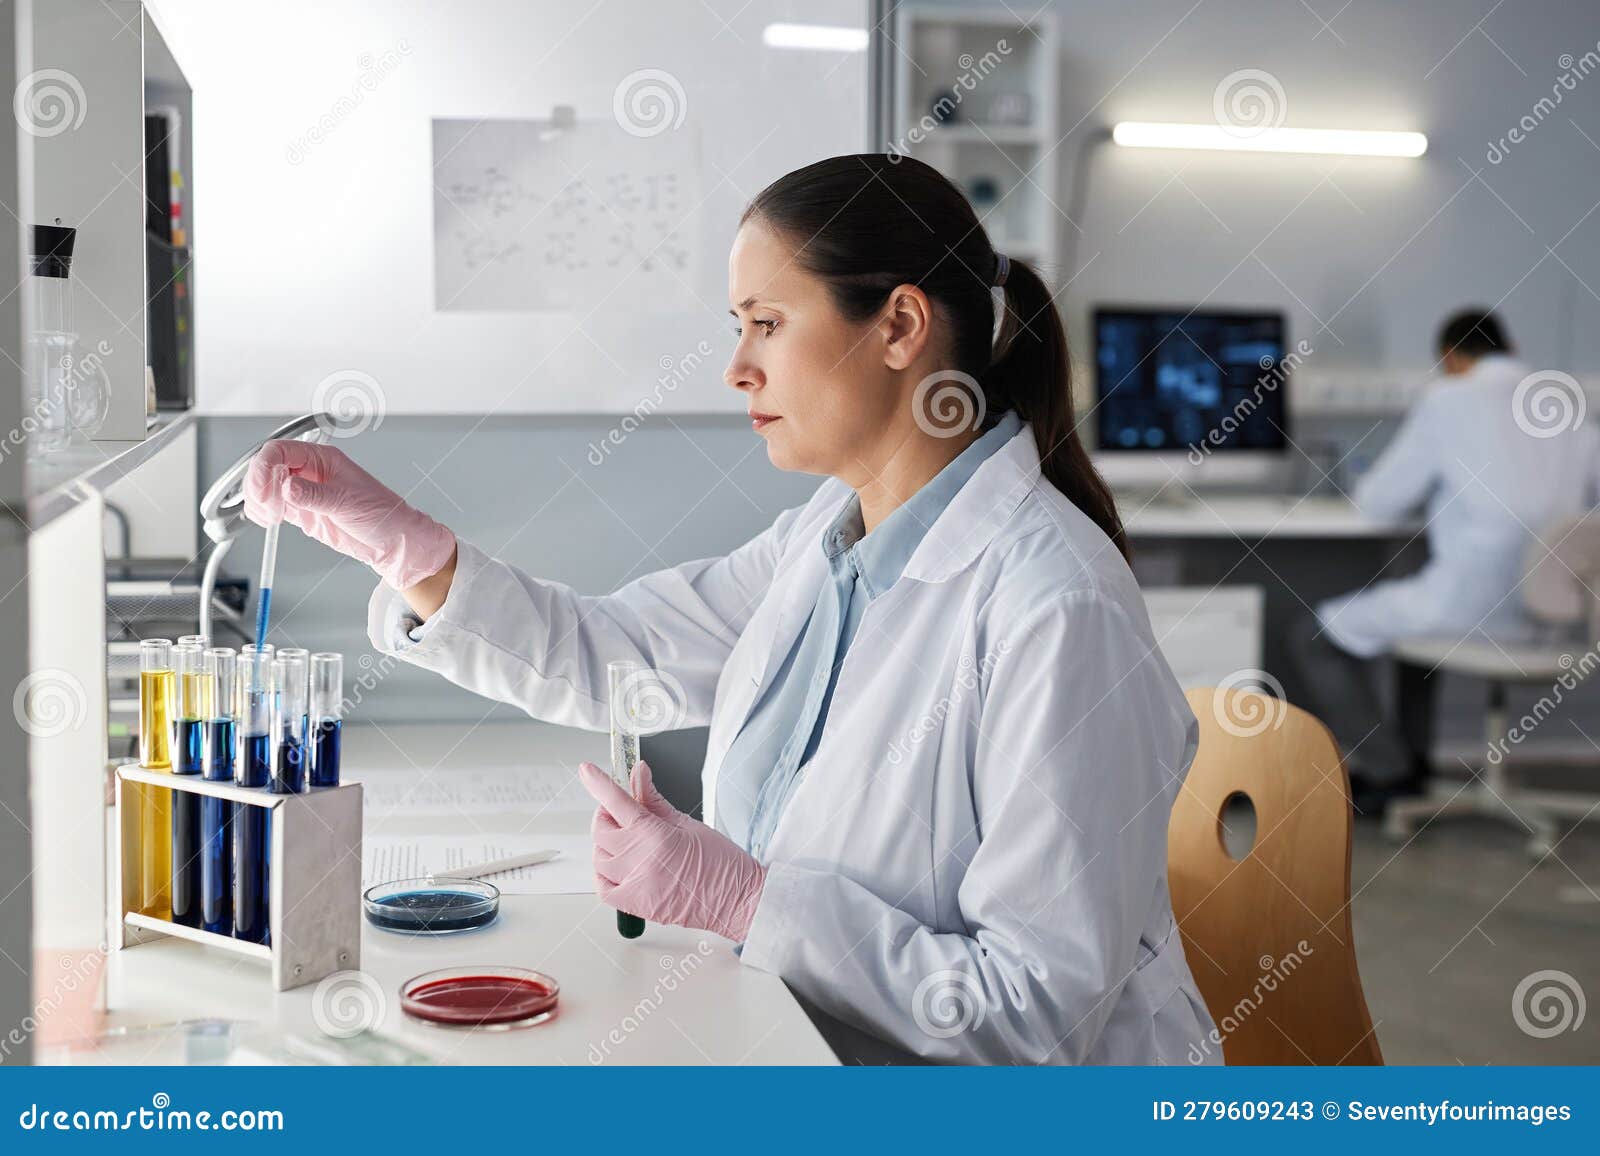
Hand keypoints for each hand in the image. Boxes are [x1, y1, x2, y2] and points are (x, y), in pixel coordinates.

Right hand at [243, 440, 455, 591]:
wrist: (391, 542)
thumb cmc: (382, 513)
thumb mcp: (347, 502)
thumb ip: (314, 495)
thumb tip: (286, 487)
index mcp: (322, 458)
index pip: (280, 451)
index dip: (264, 466)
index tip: (262, 489)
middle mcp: (309, 471)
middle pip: (267, 467)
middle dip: (259, 485)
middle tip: (266, 506)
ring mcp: (303, 491)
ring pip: (266, 487)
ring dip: (259, 500)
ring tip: (271, 517)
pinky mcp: (301, 511)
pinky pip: (272, 506)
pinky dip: (263, 512)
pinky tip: (269, 520)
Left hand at [578, 759, 765, 942]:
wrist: (738, 900)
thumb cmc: (722, 862)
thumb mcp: (687, 823)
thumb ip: (654, 799)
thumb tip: (639, 774)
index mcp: (655, 835)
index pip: (616, 801)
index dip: (598, 783)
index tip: (587, 771)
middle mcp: (640, 860)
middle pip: (601, 829)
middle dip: (607, 815)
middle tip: (623, 812)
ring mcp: (635, 885)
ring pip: (599, 857)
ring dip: (606, 845)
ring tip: (628, 841)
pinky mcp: (635, 906)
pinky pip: (603, 887)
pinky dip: (605, 873)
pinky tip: (619, 866)